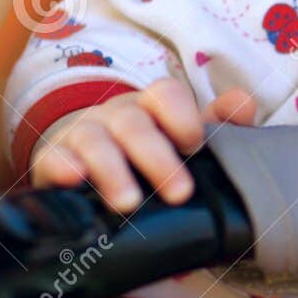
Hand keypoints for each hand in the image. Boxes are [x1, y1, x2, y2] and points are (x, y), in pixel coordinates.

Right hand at [30, 77, 256, 211]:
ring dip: (112, 171)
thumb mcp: (183, 142)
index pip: (165, 94)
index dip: (181, 116)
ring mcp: (82, 136)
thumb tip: (244, 104)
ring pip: (94, 141)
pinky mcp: (53, 162)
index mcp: (150, 109)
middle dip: (157, 157)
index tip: (194, 145)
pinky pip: (54, 160)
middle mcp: (115, 117)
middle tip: (180, 193)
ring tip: (129, 203)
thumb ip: (219, 126)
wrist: (86, 169)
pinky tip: (73, 178)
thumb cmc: (148, 155)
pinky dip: (63, 167)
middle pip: (133, 124)